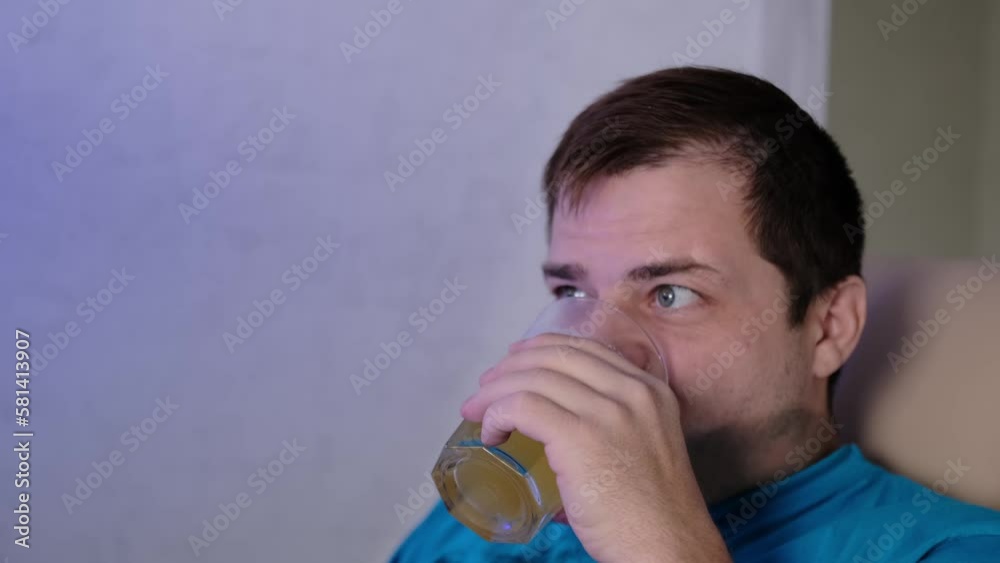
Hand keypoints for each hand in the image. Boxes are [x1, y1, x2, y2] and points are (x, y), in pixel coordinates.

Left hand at [460, 333, 730, 562]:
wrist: (669, 548)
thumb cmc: (652, 514)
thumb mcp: (647, 446)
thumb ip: (615, 425)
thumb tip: (560, 429)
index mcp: (649, 389)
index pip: (584, 348)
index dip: (541, 348)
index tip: (514, 360)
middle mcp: (631, 392)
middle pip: (555, 357)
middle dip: (511, 367)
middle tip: (485, 388)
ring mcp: (607, 412)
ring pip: (533, 379)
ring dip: (495, 393)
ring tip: (476, 412)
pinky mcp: (581, 438)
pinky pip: (522, 407)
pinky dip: (496, 415)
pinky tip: (491, 433)